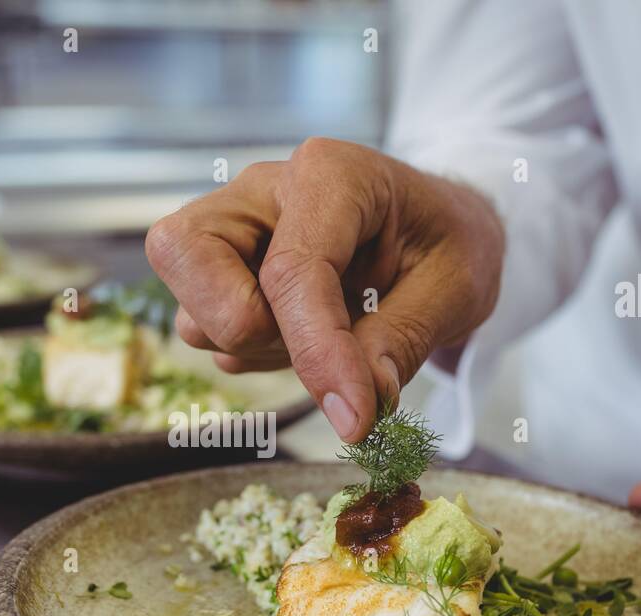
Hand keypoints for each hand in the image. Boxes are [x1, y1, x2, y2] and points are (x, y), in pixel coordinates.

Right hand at [144, 137, 504, 441]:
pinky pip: (204, 332)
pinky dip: (253, 352)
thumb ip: (403, 340)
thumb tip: (357, 405)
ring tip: (328, 334)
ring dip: (258, 347)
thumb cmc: (447, 243)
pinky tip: (303, 335)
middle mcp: (261, 191)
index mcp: (327, 173)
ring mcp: (230, 230)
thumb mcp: (455, 288)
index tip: (353, 418)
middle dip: (243, 325)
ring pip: (191, 308)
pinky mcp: (218, 271)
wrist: (439, 231)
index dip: (317, 351)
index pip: (291, 270)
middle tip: (314, 340)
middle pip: (185, 256)